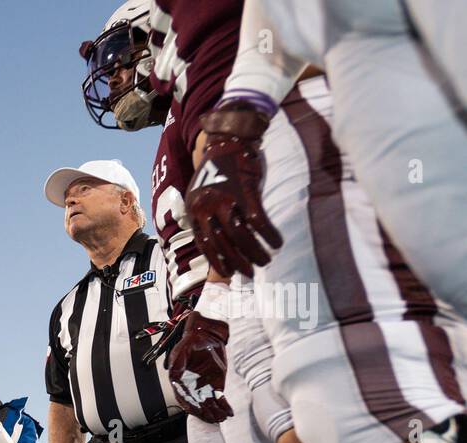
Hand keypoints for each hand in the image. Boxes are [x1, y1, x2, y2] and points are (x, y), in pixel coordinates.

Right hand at [167, 310, 233, 422]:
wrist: (206, 335)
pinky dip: (224, 406)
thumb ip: (177, 364)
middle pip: (197, 404)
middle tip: (212, 419)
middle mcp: (191, 386)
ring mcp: (203, 387)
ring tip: (221, 418)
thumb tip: (174, 377)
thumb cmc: (191, 341)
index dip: (190, 405)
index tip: (197, 410)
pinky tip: (229, 412)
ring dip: (215, 412)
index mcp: (179, 381)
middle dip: (204, 412)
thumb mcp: (182, 350)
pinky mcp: (215, 385)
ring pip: (208, 404)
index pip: (184, 397)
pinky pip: (219, 399)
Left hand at [186, 103, 281, 278]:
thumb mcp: (200, 192)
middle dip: (238, 262)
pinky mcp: (245, 192)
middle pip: (223, 243)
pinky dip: (268, 234)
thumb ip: (205, 213)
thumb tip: (216, 236)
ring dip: (255, 252)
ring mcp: (226, 199)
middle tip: (250, 273)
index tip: (228, 272)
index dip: (218, 260)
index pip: (205, 243)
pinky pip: (258, 220)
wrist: (228, 139)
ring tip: (265, 260)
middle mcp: (207, 207)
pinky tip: (276, 242)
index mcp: (195, 209)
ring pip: (241, 236)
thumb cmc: (217, 167)